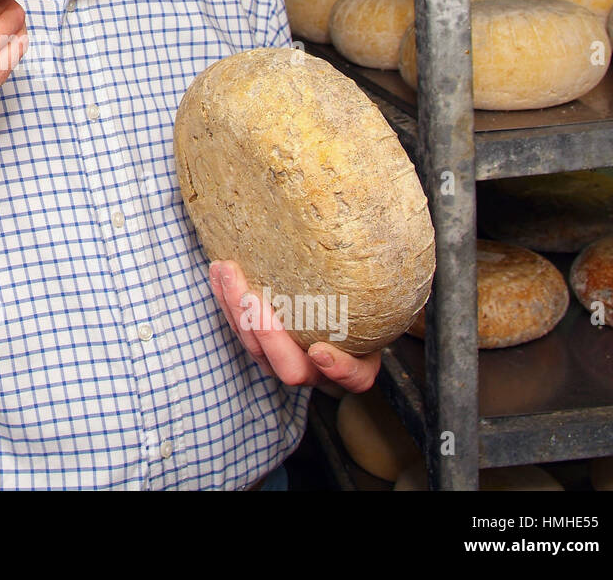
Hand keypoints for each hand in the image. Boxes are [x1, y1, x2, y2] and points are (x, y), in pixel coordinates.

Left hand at [210, 261, 379, 394]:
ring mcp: (282, 359)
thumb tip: (394, 233)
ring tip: (227, 270)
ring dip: (236, 308)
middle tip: (251, 295)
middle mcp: (316, 371)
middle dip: (265, 332)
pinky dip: (225, 299)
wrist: (336, 308)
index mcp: (355, 366)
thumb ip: (387, 280)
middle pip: (288, 368)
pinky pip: (237, 327)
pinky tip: (219, 272)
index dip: (338, 369)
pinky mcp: (258, 343)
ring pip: (254, 347)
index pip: (354, 378)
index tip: (320, 350)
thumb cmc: (363, 303)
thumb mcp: (382, 298)